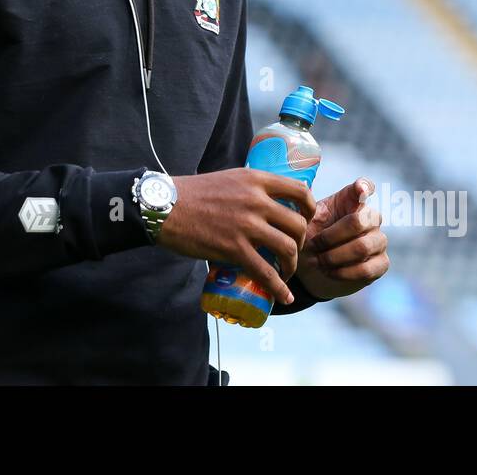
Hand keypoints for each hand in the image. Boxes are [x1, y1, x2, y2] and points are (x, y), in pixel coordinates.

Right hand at [159, 168, 316, 304]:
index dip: (311, 207)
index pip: (300, 190)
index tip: (307, 219)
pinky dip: (278, 288)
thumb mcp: (229, 179)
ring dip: (292, 265)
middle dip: (300, 242)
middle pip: (298, 224)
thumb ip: (250, 188)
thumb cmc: (193, 193)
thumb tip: (265, 201)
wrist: (165, 207)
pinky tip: (283, 297)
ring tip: (285, 272)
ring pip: (287, 248)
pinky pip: (265, 272)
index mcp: (256, 180)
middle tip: (291, 250)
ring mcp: (246, 225)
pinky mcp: (234, 248)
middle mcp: (256, 200)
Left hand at [295, 177, 388, 300]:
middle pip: (360, 221)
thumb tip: (303, 187)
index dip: (364, 187)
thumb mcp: (304, 219)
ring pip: (363, 247)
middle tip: (312, 246)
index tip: (359, 190)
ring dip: (335, 256)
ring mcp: (379, 240)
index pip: (365, 186)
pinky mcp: (381, 264)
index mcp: (351, 201)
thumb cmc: (309, 236)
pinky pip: (367, 268)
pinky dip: (344, 272)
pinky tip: (329, 272)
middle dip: (331, 237)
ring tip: (318, 261)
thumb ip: (306, 205)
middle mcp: (370, 218)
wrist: (311, 268)